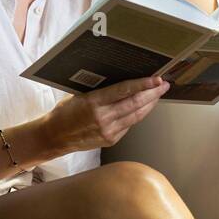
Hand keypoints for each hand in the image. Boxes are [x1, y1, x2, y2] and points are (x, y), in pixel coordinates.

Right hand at [39, 76, 169, 155]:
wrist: (54, 137)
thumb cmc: (64, 113)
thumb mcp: (79, 96)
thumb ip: (101, 92)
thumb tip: (123, 83)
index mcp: (93, 103)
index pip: (124, 91)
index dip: (143, 84)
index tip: (157, 79)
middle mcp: (103, 118)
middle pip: (135, 104)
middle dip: (153, 93)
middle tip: (164, 85)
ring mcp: (109, 131)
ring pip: (136, 116)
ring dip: (149, 104)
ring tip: (157, 94)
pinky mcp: (111, 140)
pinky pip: (129, 125)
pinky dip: (137, 115)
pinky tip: (142, 108)